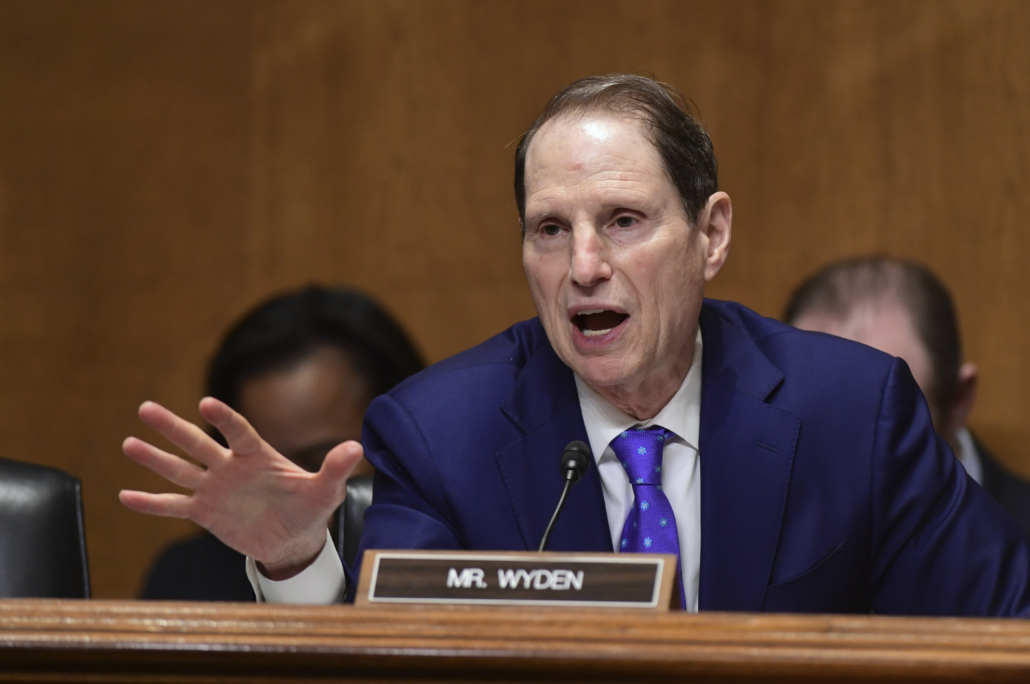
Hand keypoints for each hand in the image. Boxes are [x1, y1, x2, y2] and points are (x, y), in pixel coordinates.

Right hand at [119, 398, 363, 579]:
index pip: (238, 432)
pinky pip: (174, 507)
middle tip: (145, 409)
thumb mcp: (326, 491)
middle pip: (197, 444)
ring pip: (179, 471)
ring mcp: (214, 488)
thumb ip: (335, 468)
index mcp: (258, 455)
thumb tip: (356, 445)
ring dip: (154, 459)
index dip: (224, 419)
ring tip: (128, 443)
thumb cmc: (311, 509)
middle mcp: (231, 467)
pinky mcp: (205, 512)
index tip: (206, 404)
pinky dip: (151, 504)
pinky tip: (125, 496)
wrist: (293, 540)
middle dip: (172, 428)